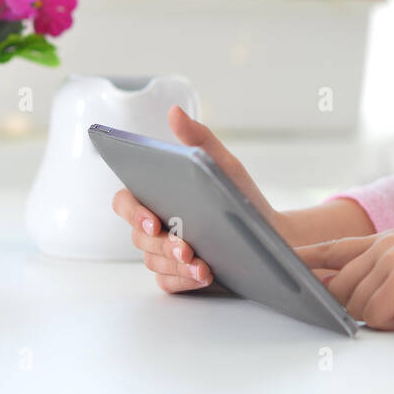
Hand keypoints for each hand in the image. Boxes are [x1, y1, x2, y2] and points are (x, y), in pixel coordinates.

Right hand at [111, 105, 288, 293]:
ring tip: (202, 264)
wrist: (268, 232)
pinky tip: (204, 275)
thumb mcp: (223, 165)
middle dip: (163, 244)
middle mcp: (155, 227)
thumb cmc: (239, 196)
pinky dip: (184, 280)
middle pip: (139, 238)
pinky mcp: (177, 276)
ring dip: (176, 264)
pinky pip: (168, 282)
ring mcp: (163, 254)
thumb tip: (175, 111)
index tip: (153, 219)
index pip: (125, 203)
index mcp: (157, 197)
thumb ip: (198, 139)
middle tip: (186, 246)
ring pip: (153, 262)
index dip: (132, 212)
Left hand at [294, 231, 393, 334]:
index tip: (279, 263)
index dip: (305, 259)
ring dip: (383, 317)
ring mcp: (392, 258)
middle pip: (338, 286)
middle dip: (357, 308)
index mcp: (387, 240)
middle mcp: (386, 243)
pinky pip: (374, 316)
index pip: (333, 249)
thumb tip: (331, 291)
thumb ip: (372, 278)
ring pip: (354, 305)